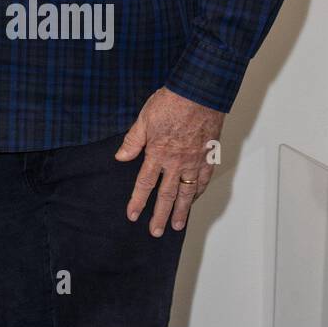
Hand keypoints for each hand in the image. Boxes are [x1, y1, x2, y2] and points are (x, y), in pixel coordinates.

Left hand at [115, 87, 223, 234]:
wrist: (199, 94)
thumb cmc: (170, 102)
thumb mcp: (144, 118)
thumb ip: (132, 140)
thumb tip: (120, 157)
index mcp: (157, 153)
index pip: (145, 184)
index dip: (138, 201)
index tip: (133, 215)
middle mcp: (176, 163)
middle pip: (166, 195)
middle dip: (159, 215)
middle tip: (155, 232)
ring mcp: (194, 162)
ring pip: (187, 193)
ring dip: (182, 211)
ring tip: (177, 226)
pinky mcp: (208, 157)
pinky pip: (203, 180)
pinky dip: (198, 192)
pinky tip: (194, 200)